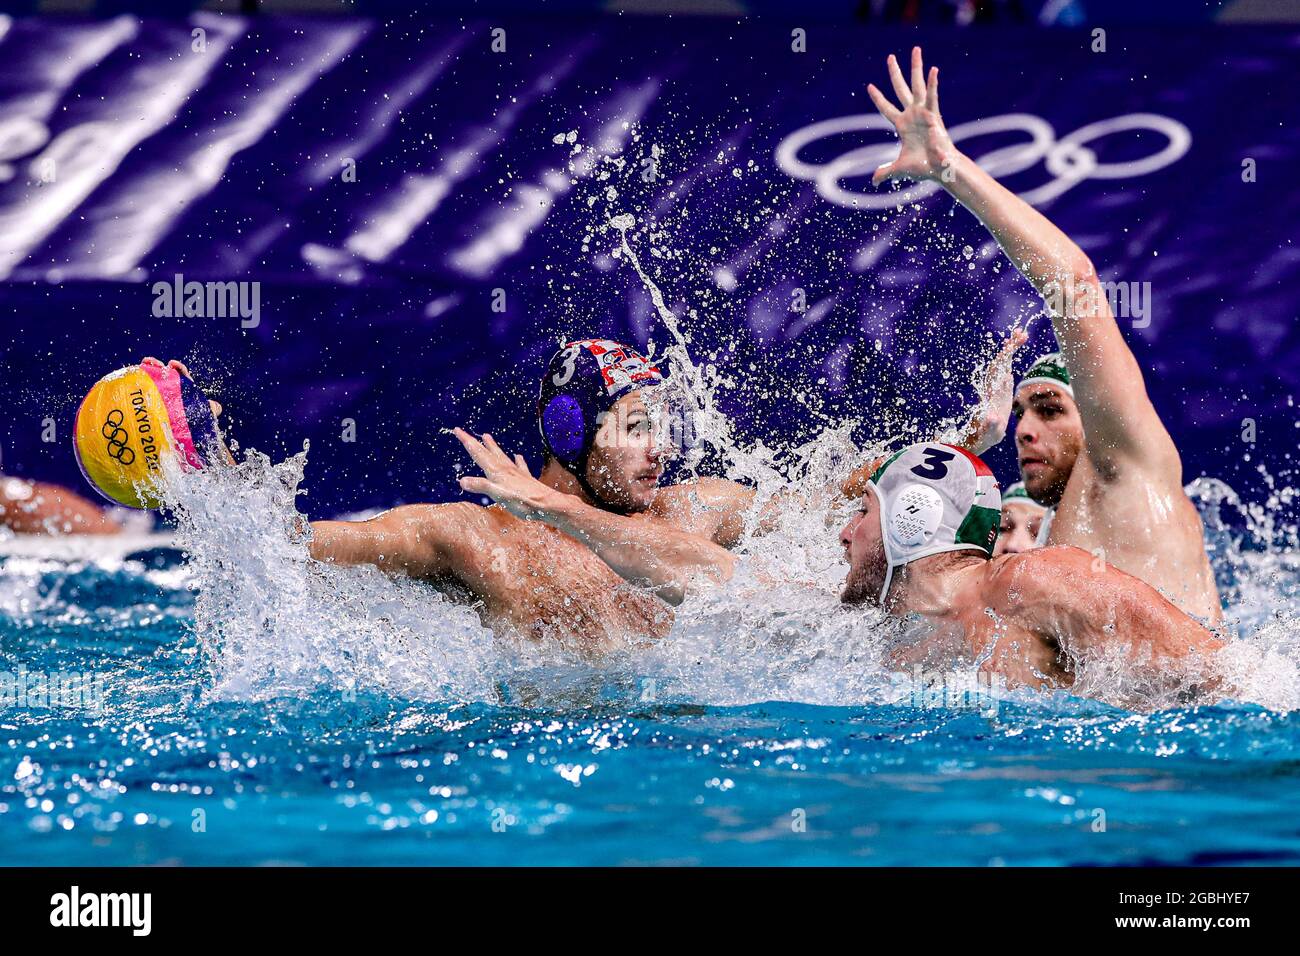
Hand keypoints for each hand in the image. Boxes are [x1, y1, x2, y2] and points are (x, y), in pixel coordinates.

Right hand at [142, 356, 222, 418]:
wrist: (182, 437)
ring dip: (147, 371)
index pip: (183, 375)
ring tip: (143, 365)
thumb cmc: (195, 424)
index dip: (178, 368)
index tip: (172, 364)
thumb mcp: (204, 415)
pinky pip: (144, 392)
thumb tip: (216, 406)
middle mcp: (172, 391)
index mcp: (185, 390)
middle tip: (154, 364)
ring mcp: (160, 397)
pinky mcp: (151, 404)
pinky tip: (134, 379)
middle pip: (165, 374)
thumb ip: (212, 409)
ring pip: (152, 381)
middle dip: (158, 366)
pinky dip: (138, 384)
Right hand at [453, 428, 558, 518]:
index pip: (478, 453)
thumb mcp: (499, 496)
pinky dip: (517, 460)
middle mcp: (505, 468)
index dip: (467, 441)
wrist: (548, 504)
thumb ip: (481, 487)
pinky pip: (519, 465)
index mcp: (496, 471)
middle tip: (465, 432)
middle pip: (487, 451)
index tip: (457, 430)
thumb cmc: (523, 502)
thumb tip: (462, 480)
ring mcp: (516, 472)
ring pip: (501, 455)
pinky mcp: (525, 478)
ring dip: (493, 446)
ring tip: (487, 437)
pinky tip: (518, 456)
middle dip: (475, 442)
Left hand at [866, 46, 956, 185]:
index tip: (869, 87)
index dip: (878, 98)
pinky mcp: (934, 115)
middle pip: (901, 89)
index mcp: (902, 125)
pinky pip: (933, 97)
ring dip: (917, 68)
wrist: (938, 169)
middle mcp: (912, 115)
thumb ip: (886, 172)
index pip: (886, 108)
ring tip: (916, 50)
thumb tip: (874, 180)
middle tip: (890, 57)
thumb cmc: (923, 167)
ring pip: (918, 85)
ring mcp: (923, 112)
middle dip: (895, 73)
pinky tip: (933, 69)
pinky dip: (933, 84)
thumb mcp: (899, 168)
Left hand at [968, 326, 1028, 453]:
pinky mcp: (999, 390)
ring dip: (1009, 349)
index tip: (1011, 347)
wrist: (979, 437)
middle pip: (1000, 362)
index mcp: (992, 393)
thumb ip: (990, 426)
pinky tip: (1012, 351)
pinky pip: (1004, 370)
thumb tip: (992, 417)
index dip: (1004, 359)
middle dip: (1009, 348)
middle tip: (1021, 333)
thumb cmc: (985, 436)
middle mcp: (993, 387)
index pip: (997, 371)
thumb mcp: (989, 433)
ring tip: (1020, 335)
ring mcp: (996, 387)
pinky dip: (1009, 359)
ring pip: (1001, 364)